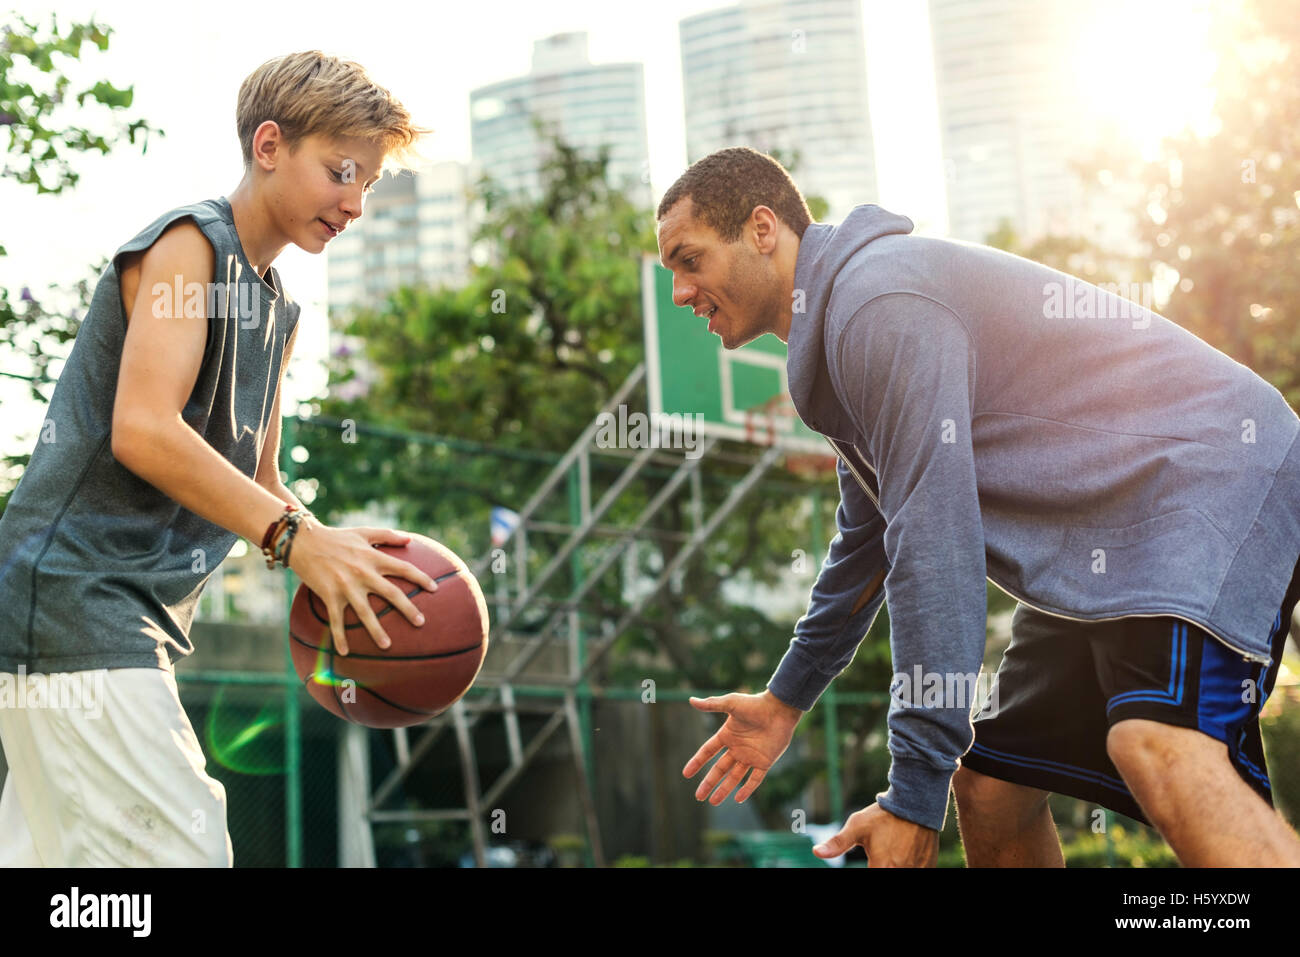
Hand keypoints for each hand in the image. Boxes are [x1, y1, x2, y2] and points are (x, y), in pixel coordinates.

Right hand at [287, 523, 438, 655]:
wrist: (304, 541)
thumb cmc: (336, 537)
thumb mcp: (364, 532)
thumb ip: (388, 535)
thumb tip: (410, 540)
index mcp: (374, 558)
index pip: (404, 568)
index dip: (421, 578)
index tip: (435, 589)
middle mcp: (363, 573)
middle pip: (391, 593)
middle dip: (407, 609)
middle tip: (421, 623)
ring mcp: (346, 586)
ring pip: (365, 612)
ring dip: (376, 630)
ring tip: (387, 646)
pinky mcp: (329, 595)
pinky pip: (336, 620)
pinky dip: (339, 637)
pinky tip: (344, 652)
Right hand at [682, 690, 802, 804]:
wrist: (780, 709)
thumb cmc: (755, 704)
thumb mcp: (731, 703)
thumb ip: (712, 704)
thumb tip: (691, 700)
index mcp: (727, 735)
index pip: (707, 751)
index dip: (697, 762)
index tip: (686, 774)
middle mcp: (737, 748)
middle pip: (719, 769)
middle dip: (708, 783)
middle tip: (698, 797)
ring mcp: (750, 756)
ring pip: (734, 777)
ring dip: (724, 789)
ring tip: (713, 802)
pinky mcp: (764, 762)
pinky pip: (754, 779)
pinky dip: (747, 789)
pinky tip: (738, 799)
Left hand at [812, 802, 937, 866]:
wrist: (916, 803)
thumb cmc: (883, 815)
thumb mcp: (857, 826)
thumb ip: (837, 843)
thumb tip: (815, 852)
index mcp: (882, 867)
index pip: (871, 878)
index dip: (868, 870)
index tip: (868, 863)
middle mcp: (902, 872)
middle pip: (886, 874)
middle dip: (880, 866)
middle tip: (879, 857)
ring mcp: (917, 870)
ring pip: (902, 874)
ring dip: (893, 866)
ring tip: (889, 855)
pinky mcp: (928, 866)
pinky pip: (917, 872)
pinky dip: (908, 866)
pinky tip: (902, 855)